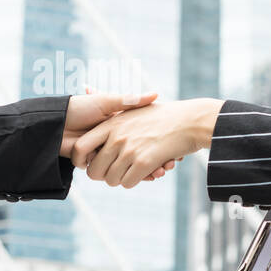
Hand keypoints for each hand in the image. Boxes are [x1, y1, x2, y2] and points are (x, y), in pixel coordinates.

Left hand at [71, 97, 223, 187]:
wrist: (190, 119)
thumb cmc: (163, 114)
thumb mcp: (135, 107)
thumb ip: (113, 107)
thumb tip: (88, 88)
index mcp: (111, 124)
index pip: (81, 148)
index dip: (83, 160)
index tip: (93, 162)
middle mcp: (117, 136)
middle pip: (94, 171)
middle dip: (103, 175)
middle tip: (115, 171)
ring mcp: (130, 149)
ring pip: (111, 180)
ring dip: (121, 180)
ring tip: (132, 171)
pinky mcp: (144, 162)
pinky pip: (128, 183)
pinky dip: (135, 181)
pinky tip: (146, 172)